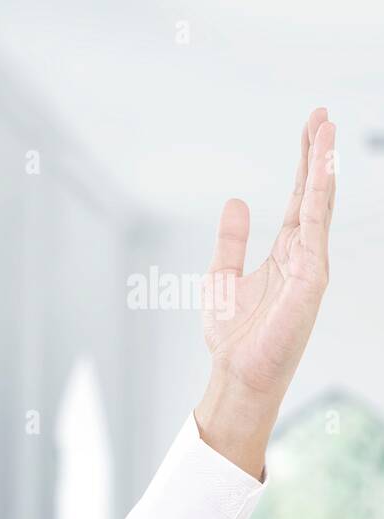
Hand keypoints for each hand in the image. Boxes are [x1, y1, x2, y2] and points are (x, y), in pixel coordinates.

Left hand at [194, 108, 336, 478]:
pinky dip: (317, 201)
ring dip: (322, 168)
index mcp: (285, 253)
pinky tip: (319, 175)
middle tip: (323, 114)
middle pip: (313, 194)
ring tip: (326, 131)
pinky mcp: (310, 281)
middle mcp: (304, 254)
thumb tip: (235, 202)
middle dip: (318, 154)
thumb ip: (232, 240)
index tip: (312, 127)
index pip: (298, 198)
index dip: (305, 163)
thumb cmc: (234, 335)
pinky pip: (314, 232)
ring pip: (319, 206)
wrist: (236, 372)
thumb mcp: (223, 276)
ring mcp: (311, 266)